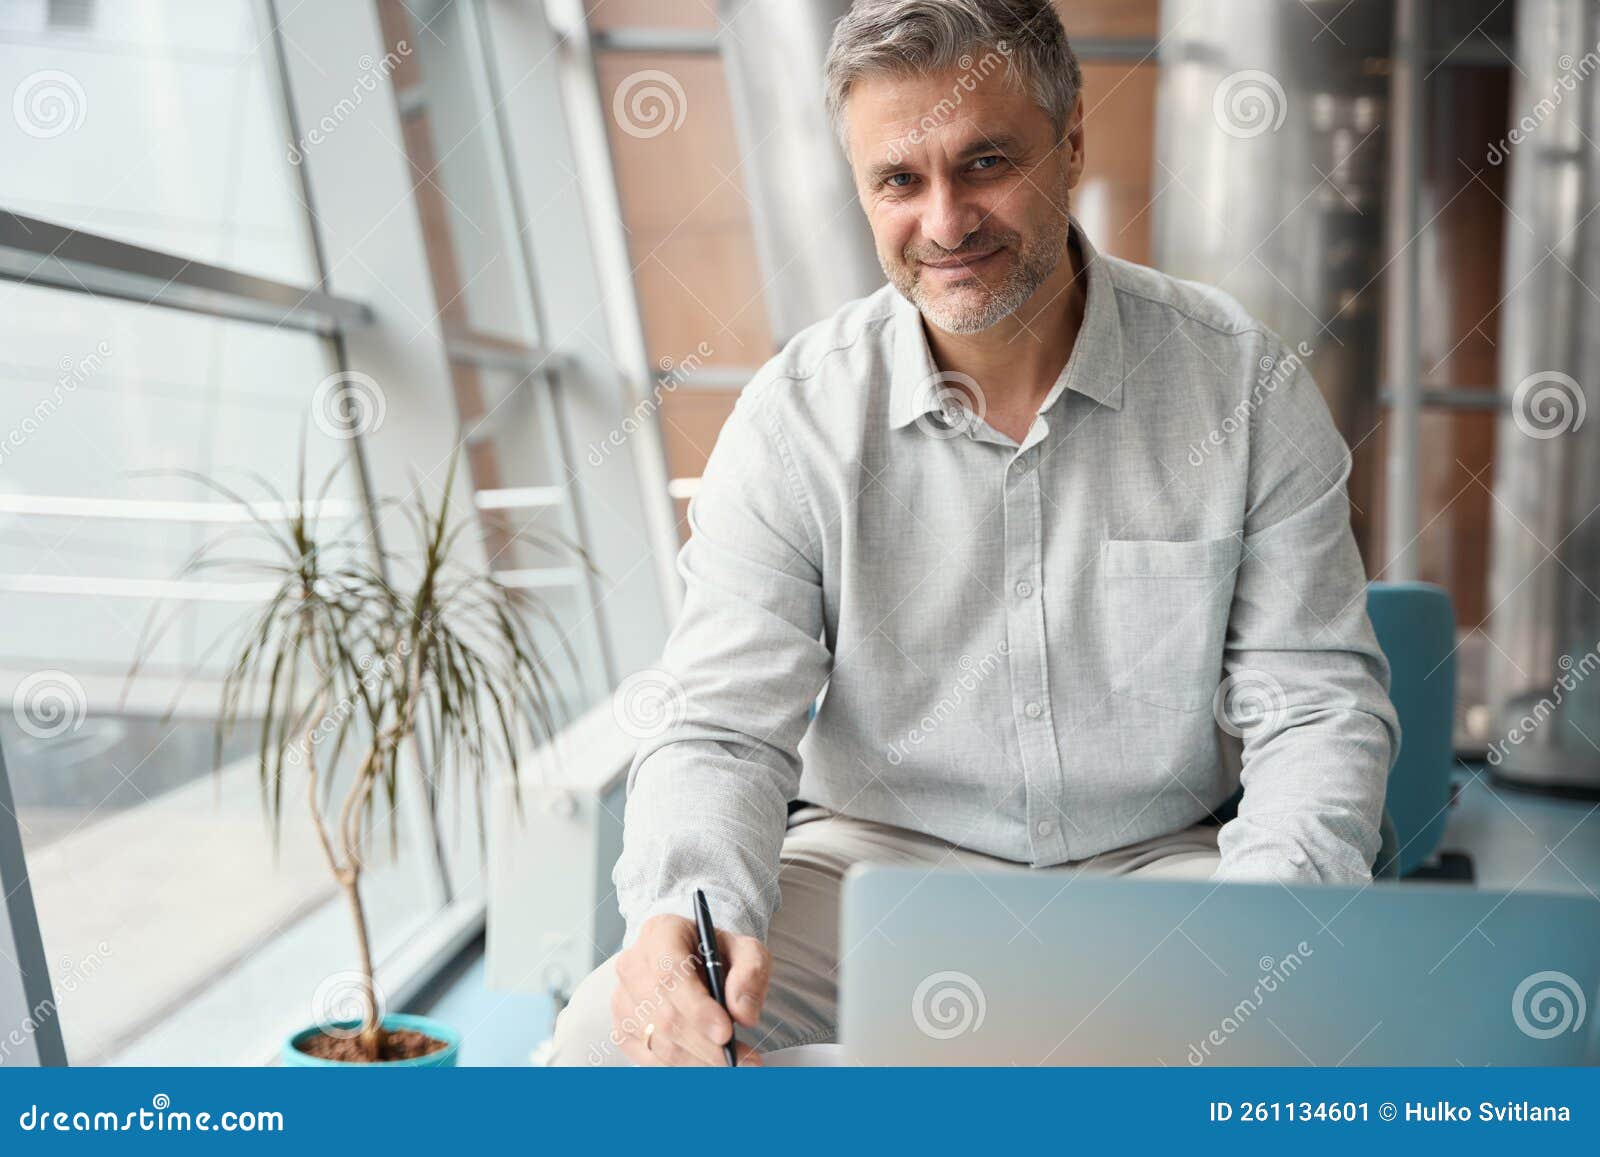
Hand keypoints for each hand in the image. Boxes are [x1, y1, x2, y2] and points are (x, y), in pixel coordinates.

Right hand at [612, 913, 769, 1065]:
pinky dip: (682, 1069)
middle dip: (706, 1045)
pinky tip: (709, 1066)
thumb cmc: (718, 955)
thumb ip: (750, 973)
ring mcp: (622, 999)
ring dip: (699, 1061)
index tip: (725, 1033)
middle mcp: (633, 964)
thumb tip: (742, 1012)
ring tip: (735, 1064)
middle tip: (743, 1061)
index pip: (670, 974)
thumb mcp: (747, 950)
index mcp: (660, 933)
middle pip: (665, 1015)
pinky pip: (649, 1059)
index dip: (697, 1008)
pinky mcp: (621, 1029)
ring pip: (658, 1042)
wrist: (696, 964)